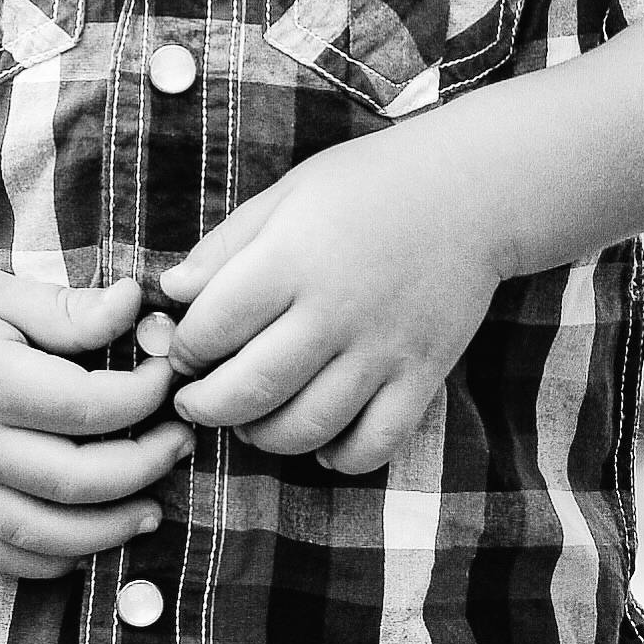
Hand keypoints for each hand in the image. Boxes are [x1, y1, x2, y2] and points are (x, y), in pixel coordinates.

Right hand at [0, 251, 190, 578]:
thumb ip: (70, 311)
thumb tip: (139, 307)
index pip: (92, 408)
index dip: (145, 396)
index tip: (165, 376)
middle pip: (78, 481)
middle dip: (145, 466)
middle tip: (177, 442)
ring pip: (45, 535)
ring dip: (110, 530)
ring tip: (150, 507)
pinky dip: (51, 561)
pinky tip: (86, 543)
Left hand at [152, 126, 505, 475]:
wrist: (471, 193)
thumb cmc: (366, 186)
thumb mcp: (285, 195)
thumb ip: (226, 245)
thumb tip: (172, 291)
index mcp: (292, 258)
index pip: (215, 325)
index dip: (184, 348)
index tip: (178, 353)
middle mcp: (335, 311)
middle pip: (253, 388)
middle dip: (208, 407)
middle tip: (192, 404)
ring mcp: (383, 351)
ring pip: (308, 426)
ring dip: (263, 437)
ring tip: (246, 423)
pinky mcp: (423, 377)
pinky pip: (375, 444)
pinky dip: (340, 458)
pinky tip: (318, 442)